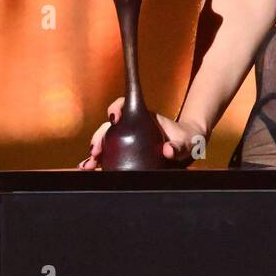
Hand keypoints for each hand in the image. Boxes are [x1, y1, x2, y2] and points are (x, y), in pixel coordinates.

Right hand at [77, 98, 205, 169]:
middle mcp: (131, 127)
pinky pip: (109, 156)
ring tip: (89, 165)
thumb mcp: (186, 142)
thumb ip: (179, 145)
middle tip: (95, 151)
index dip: (116, 108)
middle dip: (99, 137)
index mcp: (143, 117)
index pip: (124, 105)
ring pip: (105, 142)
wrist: (186, 151)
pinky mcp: (125, 154)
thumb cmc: (186, 140)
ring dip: (95, 152)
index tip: (114, 118)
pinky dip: (98, 162)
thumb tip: (168, 150)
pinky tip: (92, 170)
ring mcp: (127, 140)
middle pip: (108, 127)